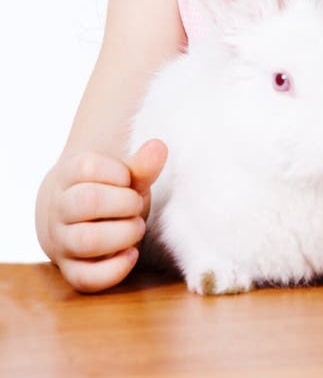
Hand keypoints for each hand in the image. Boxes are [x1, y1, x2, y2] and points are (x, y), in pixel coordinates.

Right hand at [48, 139, 167, 292]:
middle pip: (87, 201)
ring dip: (122, 233)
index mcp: (69, 176)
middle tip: (137, 205)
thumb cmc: (107, 191)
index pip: (87, 167)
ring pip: (86, 240)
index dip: (117, 172)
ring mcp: (62, 241)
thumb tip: (158, 147)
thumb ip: (141, 165)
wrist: (73, 220)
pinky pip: (86, 278)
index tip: (127, 179)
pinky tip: (132, 254)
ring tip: (137, 227)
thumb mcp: (123, 176)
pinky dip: (115, 269)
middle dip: (124, 203)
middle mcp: (59, 208)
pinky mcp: (71, 271)